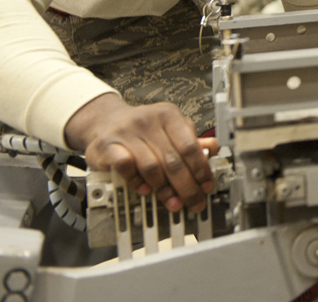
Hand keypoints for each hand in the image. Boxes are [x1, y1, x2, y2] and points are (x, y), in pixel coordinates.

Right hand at [64, 93, 217, 212]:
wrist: (104, 122)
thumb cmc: (141, 130)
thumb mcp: (168, 129)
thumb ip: (189, 141)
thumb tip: (213, 149)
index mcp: (168, 115)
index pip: (189, 145)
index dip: (200, 169)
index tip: (206, 187)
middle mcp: (148, 120)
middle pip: (172, 159)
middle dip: (186, 186)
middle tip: (194, 202)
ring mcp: (126, 133)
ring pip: (151, 166)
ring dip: (165, 189)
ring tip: (174, 202)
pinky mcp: (108, 146)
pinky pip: (126, 167)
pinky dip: (138, 181)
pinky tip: (146, 190)